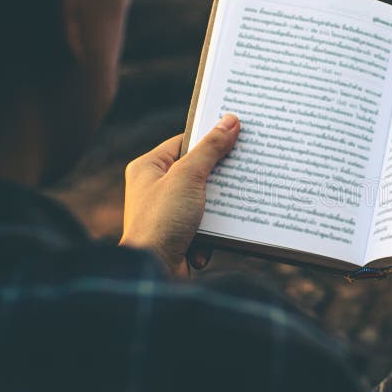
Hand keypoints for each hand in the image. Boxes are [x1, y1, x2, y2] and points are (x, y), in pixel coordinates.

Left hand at [119, 114, 239, 275]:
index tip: (237, 133)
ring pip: (206, 200)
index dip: (210, 138)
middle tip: (244, 168)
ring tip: (229, 208)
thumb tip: (230, 120)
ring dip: (218, 209)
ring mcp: (167, 213)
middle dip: (219, 177)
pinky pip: (205, 225)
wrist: (153, 271)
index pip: (184, 142)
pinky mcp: (180, 235)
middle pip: (198, 171)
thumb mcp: (188, 177)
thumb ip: (210, 149)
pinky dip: (212, 232)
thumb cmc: (161, 221)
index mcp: (148, 168)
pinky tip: (210, 240)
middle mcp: (155, 188)